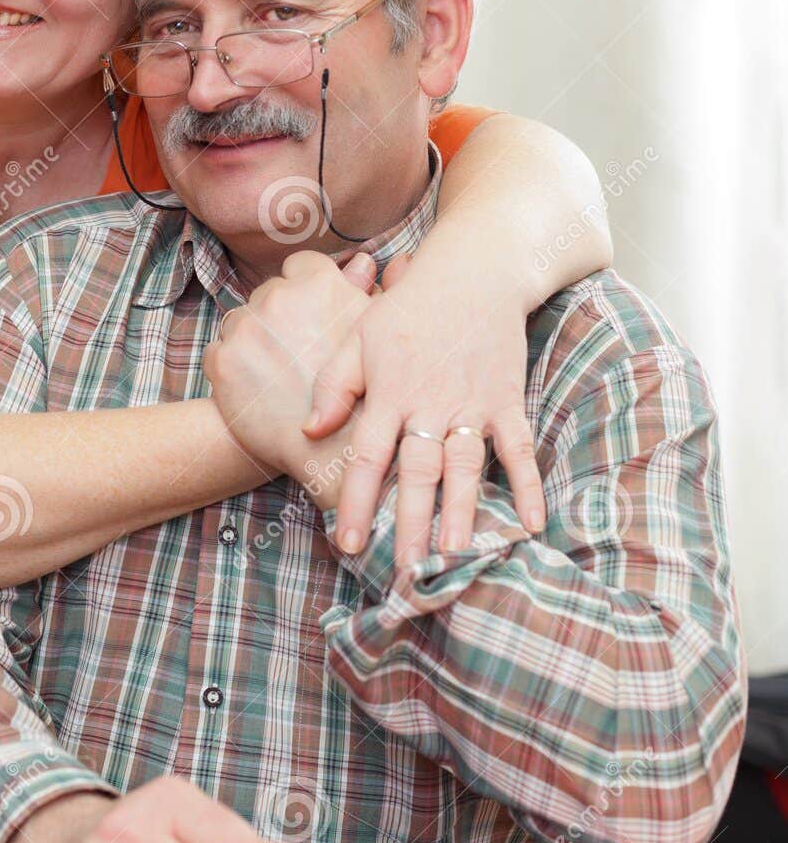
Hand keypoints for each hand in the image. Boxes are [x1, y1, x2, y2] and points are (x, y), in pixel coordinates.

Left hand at [203, 251, 378, 479]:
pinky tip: (256, 390)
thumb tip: (362, 262)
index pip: (299, 266)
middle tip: (296, 355)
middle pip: (267, 294)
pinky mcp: (222, 361)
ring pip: (239, 322)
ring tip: (277, 376)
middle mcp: (279, 297)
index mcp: (319, 283)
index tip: (309, 317)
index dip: (303, 290)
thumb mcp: (372, 336)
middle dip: (277, 318)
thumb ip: (363, 292)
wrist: (335, 453)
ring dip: (251, 342)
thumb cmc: (366, 395)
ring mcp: (246, 328)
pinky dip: (230, 369)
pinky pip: (217, 353)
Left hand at [304, 253, 545, 569]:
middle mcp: (431, 404)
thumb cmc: (409, 307)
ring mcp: (472, 405)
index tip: (347, 543)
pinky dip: (527, 486)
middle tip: (403, 570)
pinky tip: (531, 524)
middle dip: (408, 524)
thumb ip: (335, 384)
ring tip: (454, 556)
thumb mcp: (359, 335)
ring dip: (461, 513)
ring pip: (465, 468)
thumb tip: (312, 430)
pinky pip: (518, 449)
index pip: (369, 457)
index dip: (357, 502)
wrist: (473, 271)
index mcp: (390, 392)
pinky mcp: (506, 401)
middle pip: (418, 473)